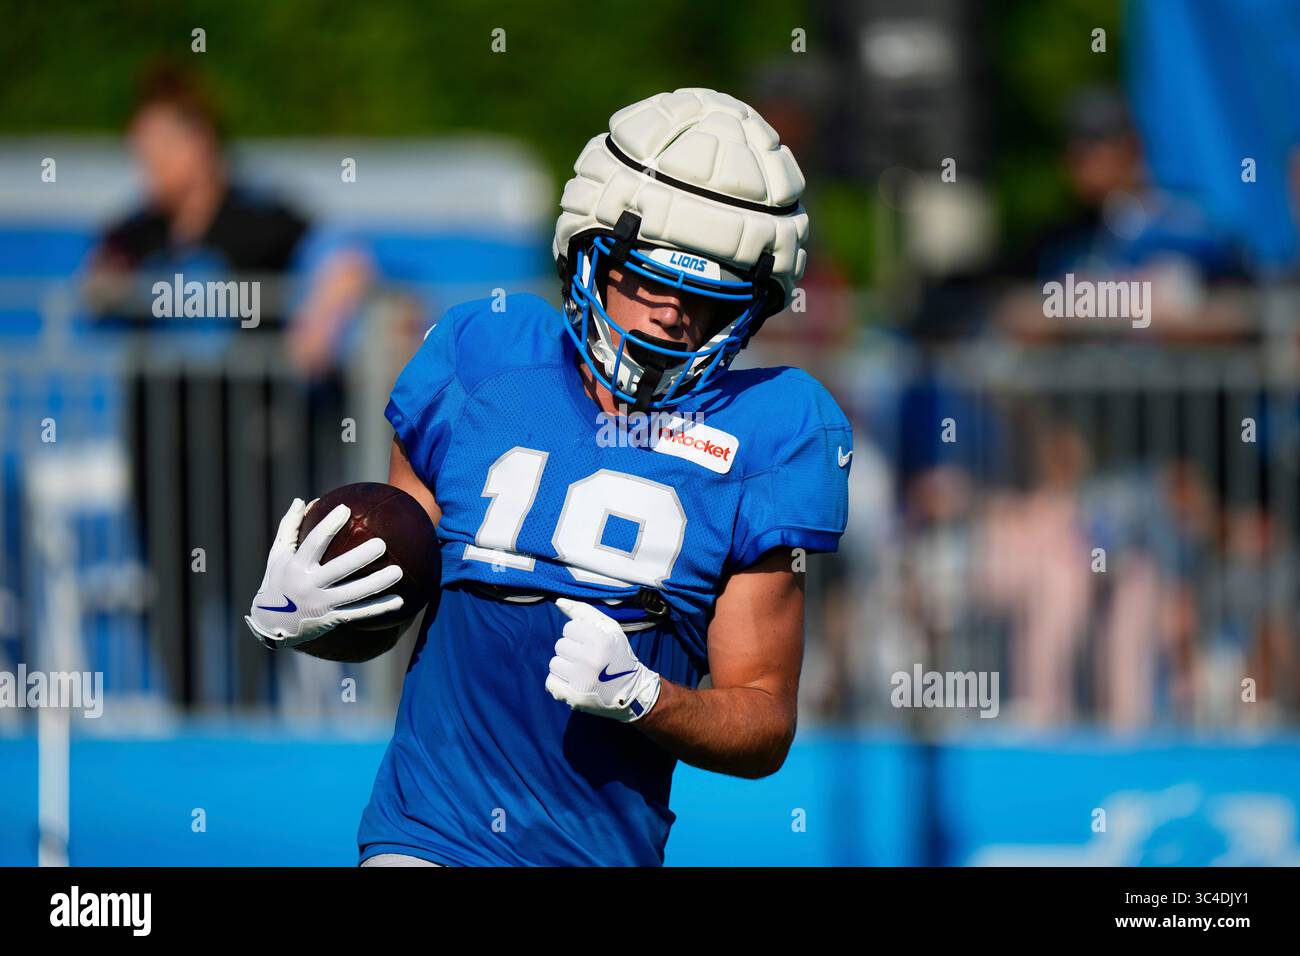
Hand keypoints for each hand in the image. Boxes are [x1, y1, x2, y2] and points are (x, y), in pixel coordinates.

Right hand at [244, 498, 403, 648]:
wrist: (272, 623)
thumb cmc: (278, 581)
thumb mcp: (277, 555)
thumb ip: (290, 527)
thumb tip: (301, 499)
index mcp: (296, 566)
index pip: (314, 543)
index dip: (328, 526)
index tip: (346, 509)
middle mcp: (309, 585)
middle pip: (338, 569)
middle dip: (360, 557)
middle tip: (382, 544)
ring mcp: (321, 604)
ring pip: (353, 593)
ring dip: (377, 583)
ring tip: (398, 572)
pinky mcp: (331, 619)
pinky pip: (359, 613)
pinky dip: (379, 608)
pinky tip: (399, 601)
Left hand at [546, 598, 660, 721]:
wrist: (632, 690)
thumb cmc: (618, 655)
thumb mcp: (609, 628)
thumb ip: (583, 612)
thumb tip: (558, 602)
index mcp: (601, 641)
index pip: (569, 628)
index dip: (580, 636)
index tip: (593, 645)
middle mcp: (590, 660)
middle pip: (560, 645)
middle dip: (572, 650)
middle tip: (588, 659)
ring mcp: (581, 680)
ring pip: (554, 663)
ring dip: (565, 666)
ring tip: (582, 671)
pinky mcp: (575, 697)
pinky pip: (550, 682)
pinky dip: (560, 682)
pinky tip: (575, 683)